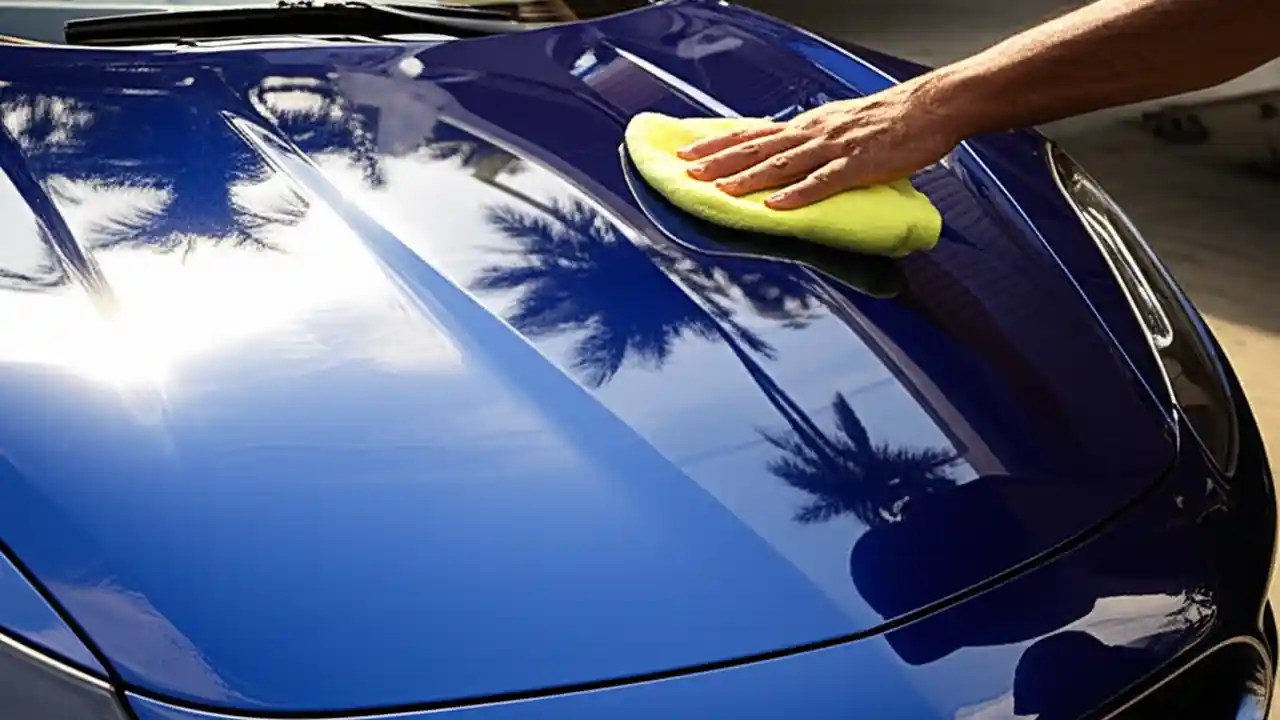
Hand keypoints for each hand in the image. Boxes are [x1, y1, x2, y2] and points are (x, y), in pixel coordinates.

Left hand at [677, 81, 960, 208]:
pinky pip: (823, 182)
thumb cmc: (889, 120)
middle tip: (689, 172)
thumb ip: (812, 142)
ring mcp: (835, 148)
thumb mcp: (839, 125)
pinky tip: (776, 206)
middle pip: (758, 146)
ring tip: (721, 190)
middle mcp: (814, 133)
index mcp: (809, 125)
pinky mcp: (859, 164)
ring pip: (783, 164)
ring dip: (749, 177)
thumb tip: (787, 157)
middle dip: (720, 161)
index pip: (753, 132)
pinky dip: (797, 195)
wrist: (930, 107)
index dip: (718, 143)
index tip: (687, 151)